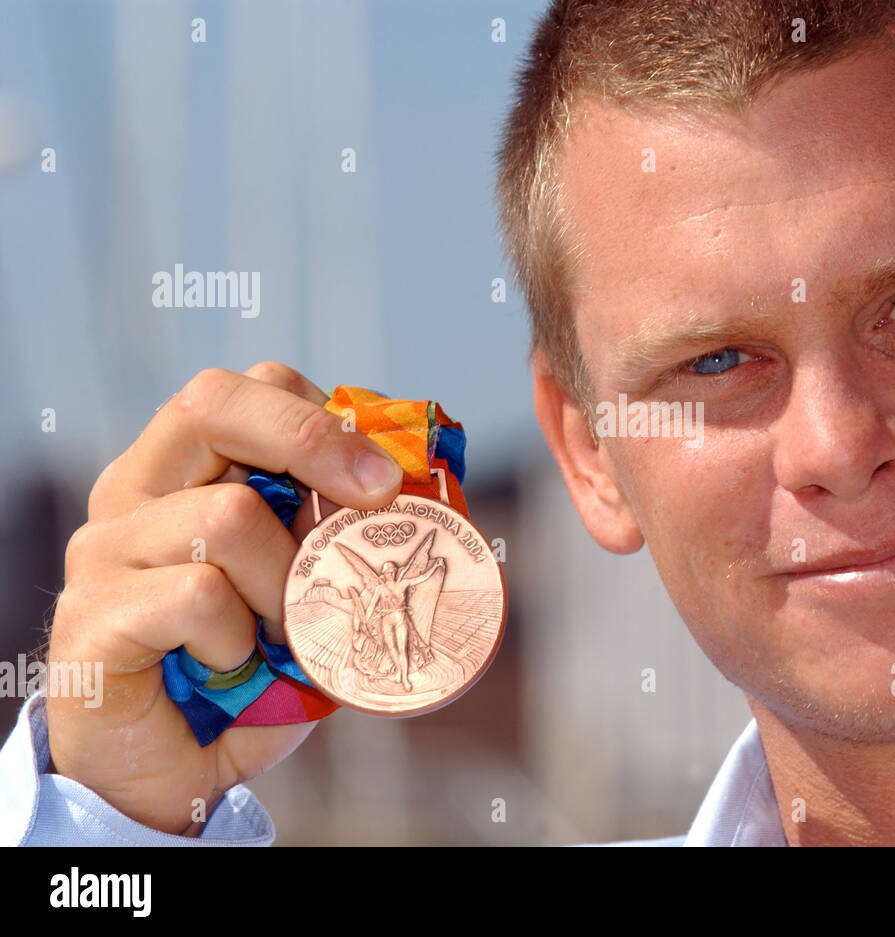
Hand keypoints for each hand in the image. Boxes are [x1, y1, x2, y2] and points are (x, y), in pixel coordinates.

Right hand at [45, 362, 401, 834]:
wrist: (165, 767)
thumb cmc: (244, 669)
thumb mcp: (303, 588)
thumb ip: (335, 535)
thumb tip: (432, 492)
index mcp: (180, 471)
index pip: (244, 389)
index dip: (321, 415)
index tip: (384, 473)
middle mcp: (132, 492)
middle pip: (211, 405)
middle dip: (311, 440)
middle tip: (376, 496)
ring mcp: (104, 551)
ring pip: (225, 518)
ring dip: (286, 586)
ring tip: (283, 636)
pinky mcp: (92, 617)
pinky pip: (197, 598)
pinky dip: (239, 641)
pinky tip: (231, 668)